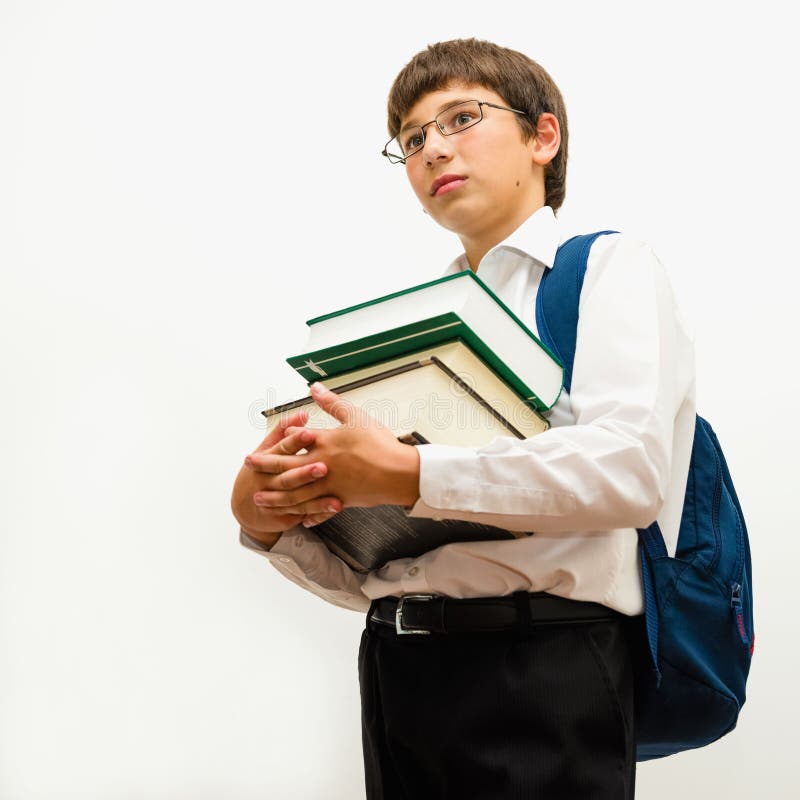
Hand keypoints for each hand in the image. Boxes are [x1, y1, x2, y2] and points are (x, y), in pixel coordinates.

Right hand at [231, 408, 343, 544]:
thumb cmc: (261, 470)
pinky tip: (336, 505)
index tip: (310, 433)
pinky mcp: (284, 515)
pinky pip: (303, 512)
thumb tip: (303, 413)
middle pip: (287, 475)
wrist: (245, 506)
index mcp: (265, 458)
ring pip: (295, 497)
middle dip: (305, 472)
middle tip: (324, 466)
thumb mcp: (268, 449)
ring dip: (315, 493)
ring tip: (333, 489)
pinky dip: (319, 510)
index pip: (281, 448)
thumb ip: (285, 431)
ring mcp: (274, 500)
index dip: (295, 441)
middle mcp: (267, 480)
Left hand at [245, 383, 419, 512]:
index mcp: (325, 442)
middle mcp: (322, 464)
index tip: (266, 440)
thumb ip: (332, 403)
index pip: (295, 440)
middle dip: (265, 466)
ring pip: (296, 493)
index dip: (280, 440)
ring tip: (260, 498)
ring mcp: (329, 485)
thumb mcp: (356, 416)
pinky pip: (318, 509)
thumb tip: (314, 387)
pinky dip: (307, 514)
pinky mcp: (340, 500)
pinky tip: (298, 519)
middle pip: (286, 466)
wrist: (400, 473)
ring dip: (276, 496)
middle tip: (248, 465)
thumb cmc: (380, 443)